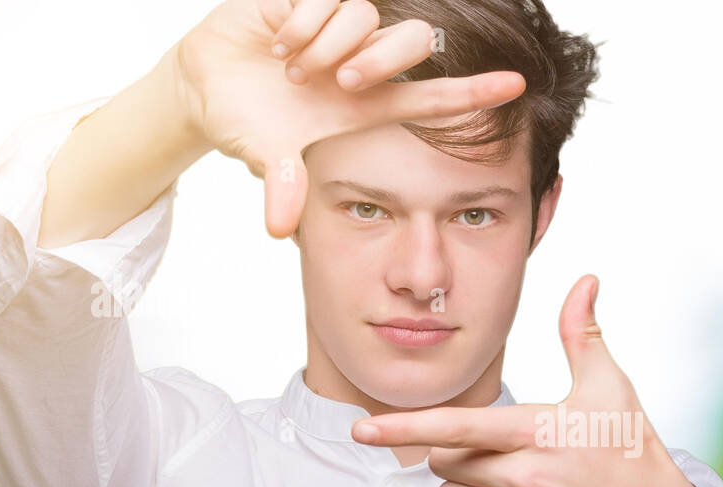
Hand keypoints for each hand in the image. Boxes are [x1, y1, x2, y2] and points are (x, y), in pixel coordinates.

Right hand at [173, 0, 525, 236]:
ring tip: (294, 68)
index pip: (436, 97)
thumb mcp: (266, 155)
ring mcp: (340, 28)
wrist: (204, 83)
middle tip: (339, 83)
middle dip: (379, 61)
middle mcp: (362, 63)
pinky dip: (303, 22)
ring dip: (329, 45)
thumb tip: (278, 229)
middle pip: (412, 42)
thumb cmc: (248, 121)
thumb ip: (281, 186)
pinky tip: (280, 41)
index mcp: (368, 104)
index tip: (518, 86)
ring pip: (367, 16)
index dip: (476, 93)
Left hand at [351, 276, 702, 486]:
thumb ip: (582, 334)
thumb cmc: (633, 451)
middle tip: (497, 449)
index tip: (361, 428)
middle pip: (445, 463)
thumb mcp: (611, 388)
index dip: (402, 427)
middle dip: (457, 453)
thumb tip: (584, 280)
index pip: (455, 428)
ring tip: (505, 482)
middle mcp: (526, 479)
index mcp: (538, 432)